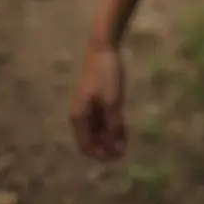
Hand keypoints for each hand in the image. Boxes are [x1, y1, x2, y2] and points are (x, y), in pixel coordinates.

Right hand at [70, 42, 126, 160]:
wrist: (103, 47)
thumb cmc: (106, 75)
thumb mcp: (113, 102)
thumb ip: (114, 126)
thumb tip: (116, 149)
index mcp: (79, 117)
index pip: (86, 146)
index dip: (101, 155)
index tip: (118, 156)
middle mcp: (80, 115)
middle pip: (90, 140)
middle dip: (106, 147)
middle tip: (123, 150)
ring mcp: (87, 107)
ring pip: (97, 131)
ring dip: (109, 138)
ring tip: (125, 140)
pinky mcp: (94, 99)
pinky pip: (100, 120)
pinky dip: (110, 126)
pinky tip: (123, 128)